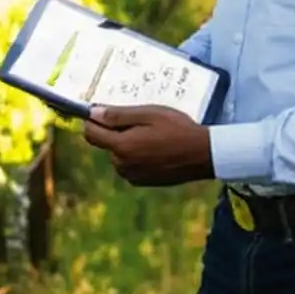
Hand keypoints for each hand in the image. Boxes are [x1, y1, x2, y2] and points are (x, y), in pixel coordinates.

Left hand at [81, 104, 214, 186]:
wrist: (203, 155)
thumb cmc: (177, 129)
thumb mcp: (149, 114)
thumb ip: (118, 115)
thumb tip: (93, 113)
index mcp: (121, 146)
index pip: (91, 133)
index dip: (92, 120)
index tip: (101, 111)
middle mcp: (122, 165)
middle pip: (106, 144)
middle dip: (115, 131)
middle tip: (141, 122)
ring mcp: (132, 175)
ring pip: (118, 155)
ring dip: (127, 144)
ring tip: (152, 135)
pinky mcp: (142, 182)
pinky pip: (130, 165)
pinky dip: (136, 156)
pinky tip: (156, 149)